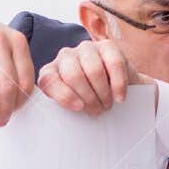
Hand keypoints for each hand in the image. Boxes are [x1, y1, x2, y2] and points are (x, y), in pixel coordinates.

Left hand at [36, 38, 150, 115]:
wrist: (113, 89)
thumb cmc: (88, 100)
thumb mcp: (72, 106)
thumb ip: (66, 108)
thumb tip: (64, 122)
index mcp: (50, 72)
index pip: (49, 80)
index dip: (64, 95)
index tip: (79, 108)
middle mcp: (65, 57)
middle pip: (73, 76)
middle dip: (88, 98)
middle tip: (97, 111)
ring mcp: (86, 49)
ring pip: (94, 70)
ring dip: (103, 93)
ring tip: (108, 105)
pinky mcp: (107, 46)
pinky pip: (114, 63)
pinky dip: (119, 84)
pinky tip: (119, 97)